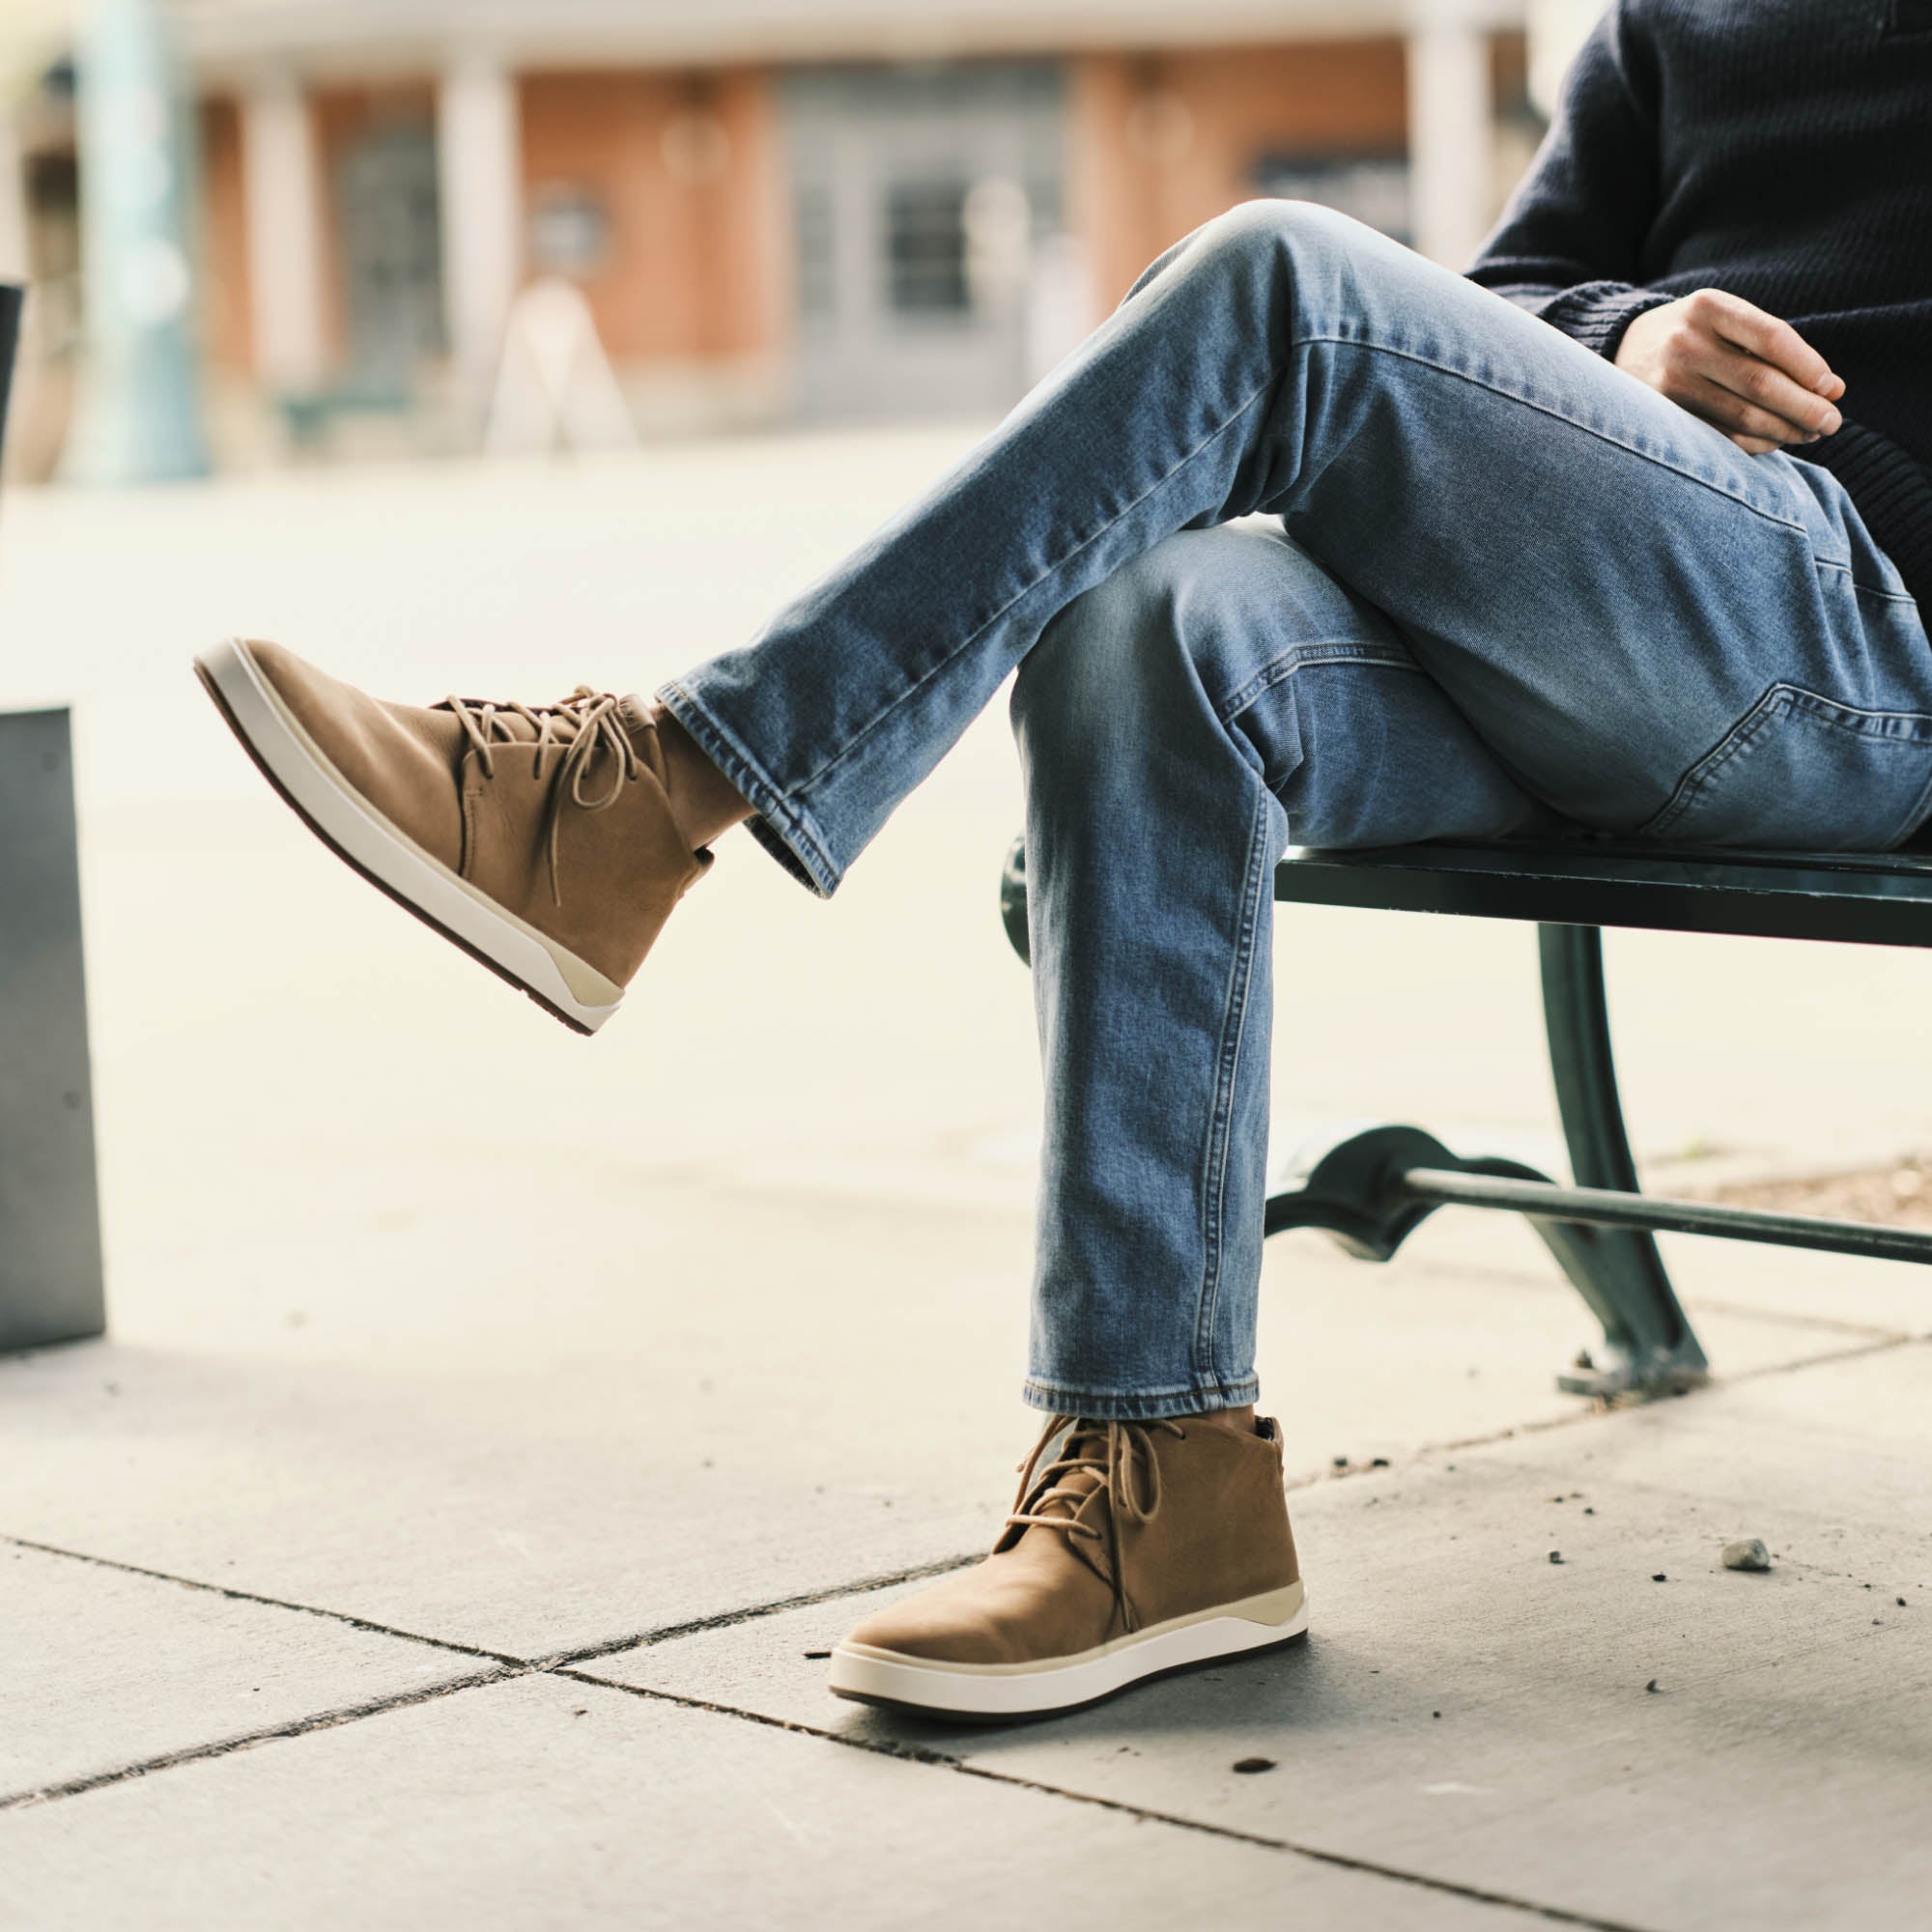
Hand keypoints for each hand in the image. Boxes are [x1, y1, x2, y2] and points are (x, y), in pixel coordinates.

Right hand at [1615, 290, 1844, 454]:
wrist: (1624, 349)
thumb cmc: (1696, 334)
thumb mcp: (1726, 321)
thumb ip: (1774, 348)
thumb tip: (1833, 389)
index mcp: (1708, 307)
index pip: (1772, 338)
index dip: (1809, 367)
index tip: (1833, 389)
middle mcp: (1684, 343)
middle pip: (1759, 383)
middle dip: (1804, 406)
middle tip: (1833, 422)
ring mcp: (1667, 383)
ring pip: (1741, 416)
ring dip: (1784, 430)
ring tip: (1810, 433)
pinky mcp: (1659, 416)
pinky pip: (1718, 437)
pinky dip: (1754, 444)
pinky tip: (1775, 441)